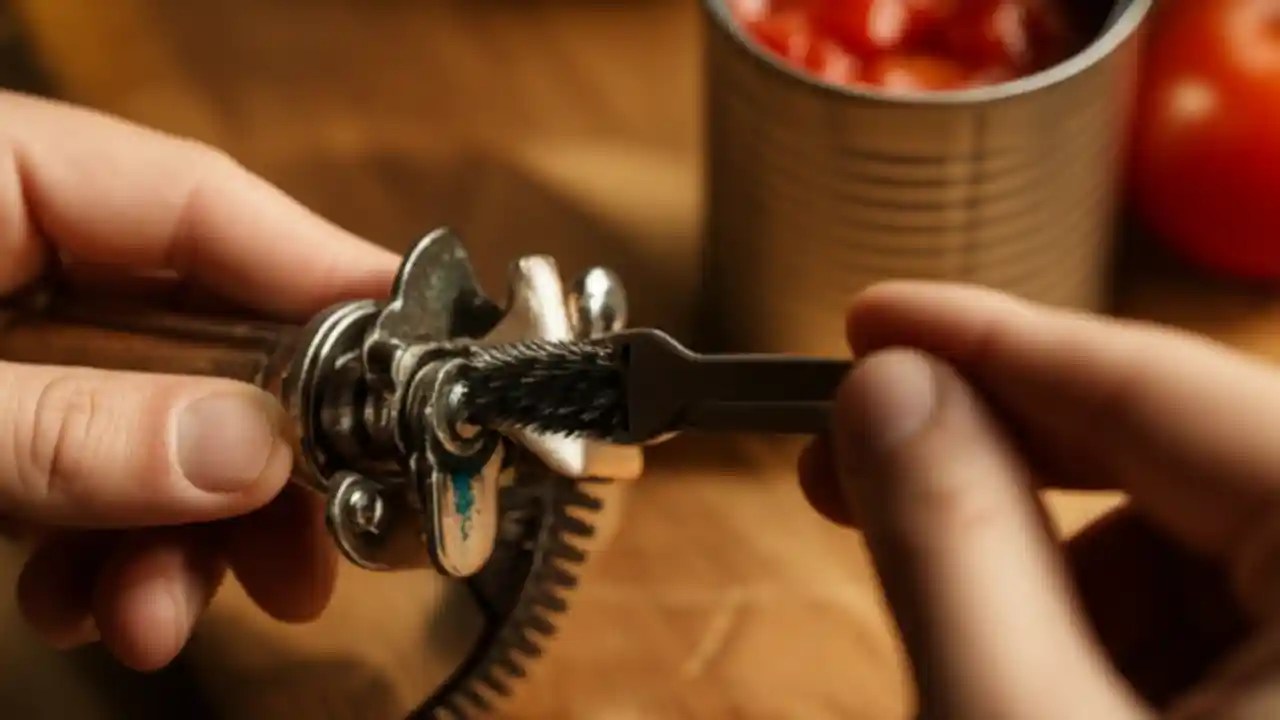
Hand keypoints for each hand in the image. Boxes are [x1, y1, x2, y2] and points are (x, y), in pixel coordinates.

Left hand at [0, 92, 398, 669]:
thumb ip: (67, 430)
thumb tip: (249, 453)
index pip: (201, 201)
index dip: (323, 276)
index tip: (425, 350)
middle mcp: (14, 246)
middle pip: (199, 336)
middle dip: (250, 466)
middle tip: (316, 546)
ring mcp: (4, 331)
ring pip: (153, 420)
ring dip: (177, 535)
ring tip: (164, 621)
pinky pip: (85, 467)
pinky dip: (102, 548)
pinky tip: (90, 608)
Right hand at [799, 282, 1279, 718]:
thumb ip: (950, 538)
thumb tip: (889, 385)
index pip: (1168, 387)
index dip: (997, 343)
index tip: (870, 322)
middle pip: (1181, 456)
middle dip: (1010, 466)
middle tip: (864, 461)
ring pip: (1186, 539)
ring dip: (1051, 572)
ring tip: (962, 654)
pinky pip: (1212, 614)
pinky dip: (1101, 631)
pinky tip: (1028, 683)